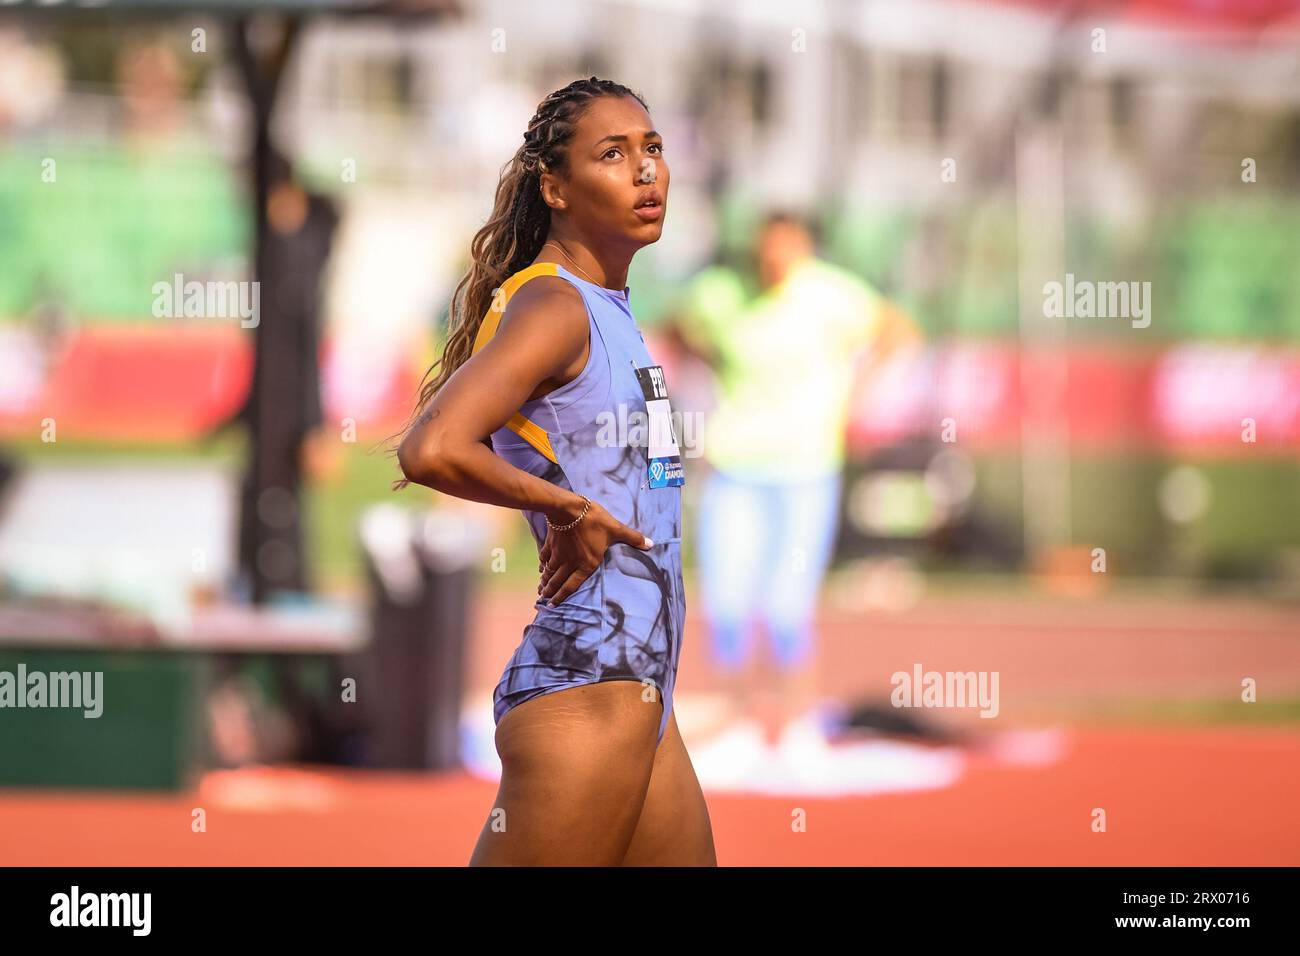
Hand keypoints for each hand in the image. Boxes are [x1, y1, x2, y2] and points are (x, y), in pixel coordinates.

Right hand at [537, 497, 652, 605]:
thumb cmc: (594, 520)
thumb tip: (651, 544)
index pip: (572, 585)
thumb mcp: (616, 529)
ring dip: (545, 581)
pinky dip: (542, 565)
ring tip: (541, 589)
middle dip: (550, 592)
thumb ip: (632, 538)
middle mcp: (570, 563)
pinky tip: (541, 568)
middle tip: (543, 600)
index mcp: (586, 564)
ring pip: (549, 572)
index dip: (562, 597)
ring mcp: (558, 554)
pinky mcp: (551, 543)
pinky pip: (544, 558)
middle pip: (557, 581)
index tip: (553, 605)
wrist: (568, 508)